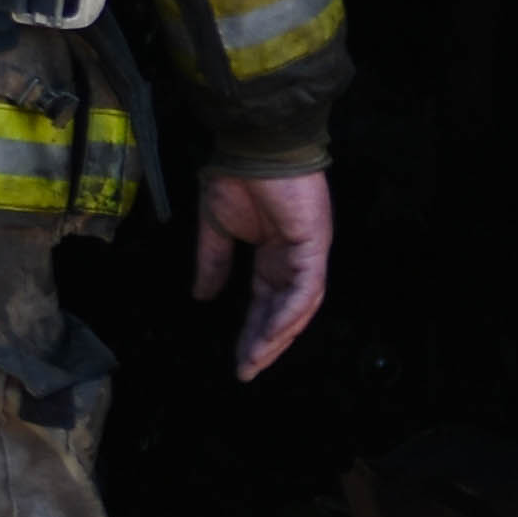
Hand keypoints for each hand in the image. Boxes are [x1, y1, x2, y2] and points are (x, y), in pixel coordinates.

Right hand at [190, 171, 334, 378]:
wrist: (252, 145)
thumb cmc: (236, 178)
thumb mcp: (216, 229)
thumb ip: (214, 264)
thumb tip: (201, 297)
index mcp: (274, 254)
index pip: (267, 303)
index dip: (253, 332)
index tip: (237, 360)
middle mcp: (294, 259)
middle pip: (286, 313)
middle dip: (265, 344)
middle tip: (245, 371)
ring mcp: (309, 253)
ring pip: (299, 308)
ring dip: (277, 337)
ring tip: (253, 361)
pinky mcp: (316, 246)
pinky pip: (305, 290)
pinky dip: (288, 315)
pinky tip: (269, 336)